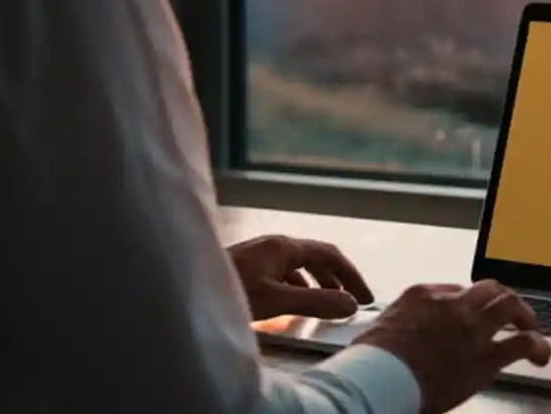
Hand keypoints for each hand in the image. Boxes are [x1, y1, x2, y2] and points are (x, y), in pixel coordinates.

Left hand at [228, 235, 374, 319]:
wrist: (184, 285)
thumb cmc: (230, 290)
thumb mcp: (276, 300)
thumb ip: (315, 302)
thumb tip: (351, 304)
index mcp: (284, 246)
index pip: (329, 255)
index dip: (351, 275)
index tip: (366, 298)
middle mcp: (274, 245)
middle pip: (316, 258)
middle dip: (337, 280)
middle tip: (352, 304)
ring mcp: (259, 254)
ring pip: (298, 266)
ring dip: (317, 284)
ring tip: (327, 306)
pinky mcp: (247, 266)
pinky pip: (282, 273)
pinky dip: (297, 287)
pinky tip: (293, 304)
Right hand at [357, 280, 550, 412]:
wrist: (376, 380)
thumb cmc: (369, 362)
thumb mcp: (381, 327)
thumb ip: (404, 319)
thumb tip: (411, 327)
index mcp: (424, 295)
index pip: (455, 290)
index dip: (466, 303)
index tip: (468, 315)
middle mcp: (453, 305)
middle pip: (489, 290)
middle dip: (501, 298)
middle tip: (509, 313)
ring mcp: (471, 328)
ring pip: (510, 307)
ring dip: (523, 315)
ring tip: (530, 325)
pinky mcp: (485, 357)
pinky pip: (521, 344)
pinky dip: (537, 347)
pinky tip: (541, 356)